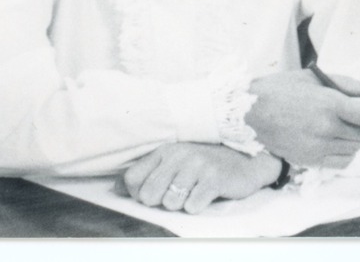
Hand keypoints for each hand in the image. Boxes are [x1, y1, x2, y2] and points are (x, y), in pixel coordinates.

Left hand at [117, 143, 281, 213]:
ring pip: (170, 201)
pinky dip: (195, 207)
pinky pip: (193, 204)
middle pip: (149, 192)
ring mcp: (196, 166)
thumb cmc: (203, 165)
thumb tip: (115, 189)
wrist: (244, 160)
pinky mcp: (214, 179)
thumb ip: (145, 174)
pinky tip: (202, 198)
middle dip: (158, 203)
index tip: (149, 197)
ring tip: (189, 196)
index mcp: (163, 152)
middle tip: (173, 198)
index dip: (136, 195)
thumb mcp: (173, 163)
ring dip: (178, 205)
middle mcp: (177, 156)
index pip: (132, 178)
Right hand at [246, 70, 359, 167]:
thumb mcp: (310, 77)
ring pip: (355, 148)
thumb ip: (343, 82)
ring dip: (354, 138)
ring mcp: (319, 146)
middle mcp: (327, 127)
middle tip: (352, 114)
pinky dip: (345, 152)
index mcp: (329, 104)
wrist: (247, 112)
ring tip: (339, 127)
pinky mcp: (310, 159)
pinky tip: (334, 141)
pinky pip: (342, 161)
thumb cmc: (277, 90)